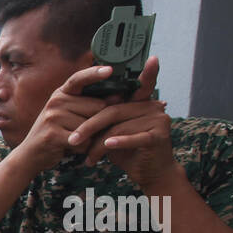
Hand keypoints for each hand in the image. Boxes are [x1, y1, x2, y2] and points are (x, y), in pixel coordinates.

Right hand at [13, 64, 119, 174]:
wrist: (29, 155)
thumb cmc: (55, 134)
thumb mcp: (68, 114)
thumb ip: (89, 105)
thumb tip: (119, 97)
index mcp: (61, 93)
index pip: (79, 79)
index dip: (95, 73)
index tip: (110, 69)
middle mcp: (56, 101)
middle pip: (97, 107)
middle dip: (98, 122)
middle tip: (84, 132)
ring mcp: (53, 117)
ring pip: (91, 126)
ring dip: (89, 138)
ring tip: (74, 140)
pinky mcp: (52, 134)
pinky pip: (83, 141)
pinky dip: (82, 149)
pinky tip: (71, 149)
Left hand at [71, 57, 177, 189]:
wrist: (152, 174)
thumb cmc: (129, 152)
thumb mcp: (114, 134)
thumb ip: (105, 121)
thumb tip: (81, 115)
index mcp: (142, 103)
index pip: (135, 86)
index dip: (143, 72)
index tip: (150, 57)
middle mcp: (153, 107)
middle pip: (113, 111)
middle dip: (90, 126)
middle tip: (73, 139)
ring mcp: (158, 121)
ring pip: (118, 127)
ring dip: (99, 145)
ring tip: (88, 158)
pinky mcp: (159, 136)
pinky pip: (133, 137)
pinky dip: (118, 142)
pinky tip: (107, 147)